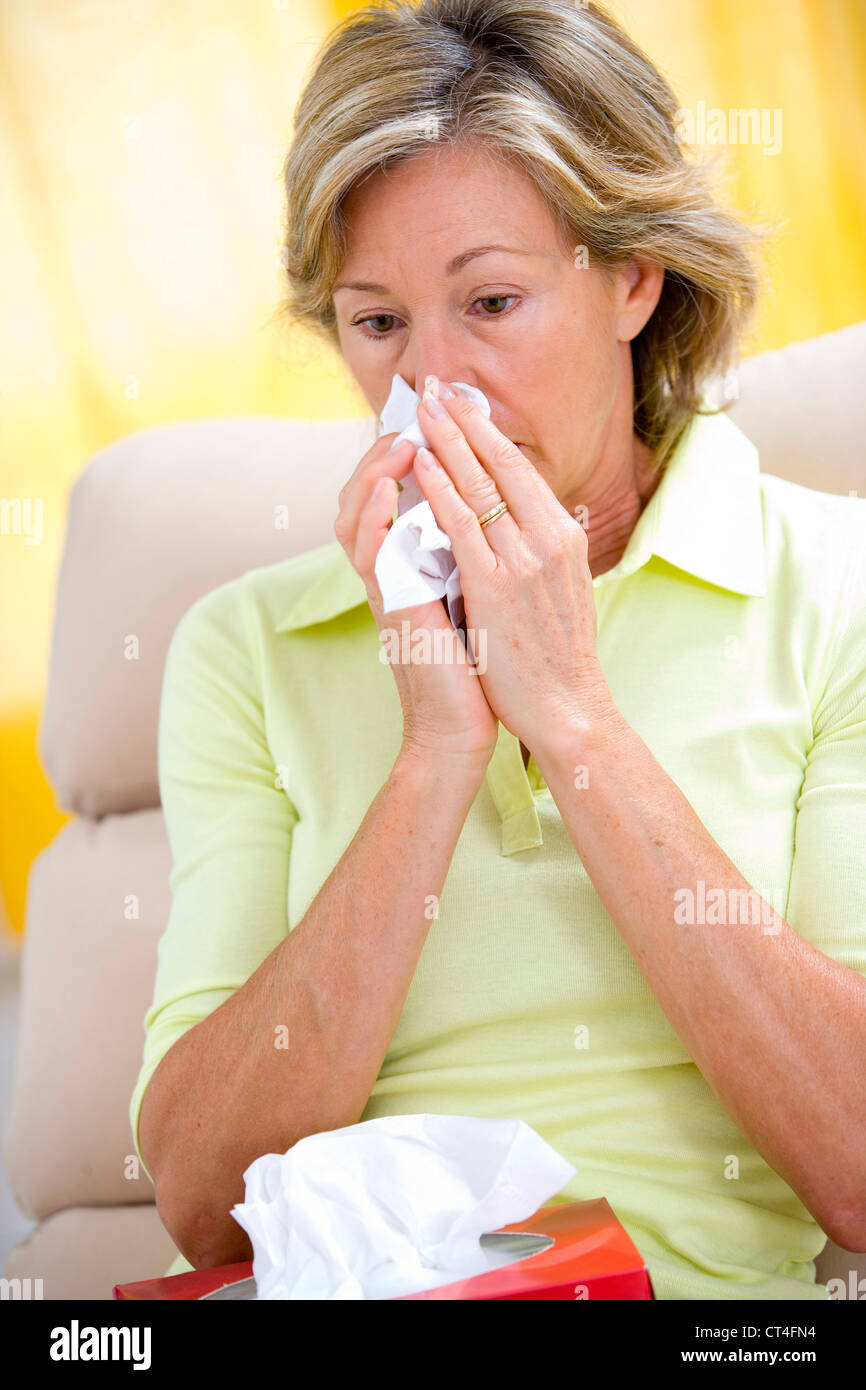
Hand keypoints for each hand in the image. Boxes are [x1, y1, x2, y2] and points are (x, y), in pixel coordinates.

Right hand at [334, 429, 498, 766]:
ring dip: (375, 472)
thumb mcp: (471, 593)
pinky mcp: (390, 610)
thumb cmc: (472, 665)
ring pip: (354, 516)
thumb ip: (465, 553)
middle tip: (416, 417)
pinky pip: (369, 555)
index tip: (437, 420)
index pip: (391, 493)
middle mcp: (389, 570)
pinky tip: (391, 489)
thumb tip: (490, 510)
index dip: (404, 454)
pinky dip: (374, 517)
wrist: (462, 726)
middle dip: (384, 450)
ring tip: (401, 440)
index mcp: (407, 562)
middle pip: (362, 494)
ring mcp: (385, 589)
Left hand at [412, 378, 615, 752]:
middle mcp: (550, 539)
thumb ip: (541, 550)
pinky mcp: (496, 587)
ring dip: (447, 442)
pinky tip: (419, 465)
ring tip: (422, 412)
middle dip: (465, 422)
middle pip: (502, 463)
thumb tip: (523, 518)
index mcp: (565, 537)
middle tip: (437, 389)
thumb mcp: (560, 589)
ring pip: (480, 486)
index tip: (464, 405)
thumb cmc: (557, 657)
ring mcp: (524, 561)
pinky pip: (461, 526)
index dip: (489, 433)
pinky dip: (439, 489)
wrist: (566, 709)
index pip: (523, 470)